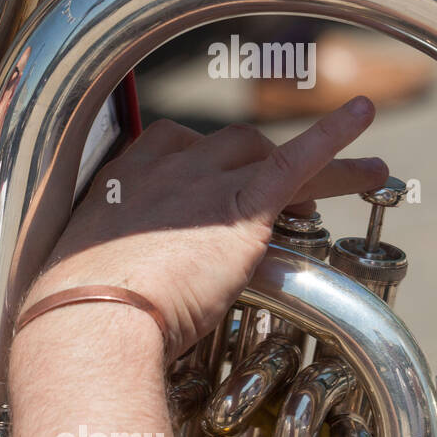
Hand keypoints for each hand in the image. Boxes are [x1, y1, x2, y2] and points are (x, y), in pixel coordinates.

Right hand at [25, 97, 388, 358]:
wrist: (89, 320)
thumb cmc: (74, 313)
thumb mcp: (78, 274)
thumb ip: (106, 269)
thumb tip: (107, 297)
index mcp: (119, 182)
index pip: (169, 143)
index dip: (199, 157)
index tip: (211, 178)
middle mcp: (162, 171)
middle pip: (224, 145)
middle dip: (256, 163)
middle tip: (282, 198)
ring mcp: (201, 184)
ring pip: (265, 153)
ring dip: (310, 162)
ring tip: (356, 174)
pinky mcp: (238, 210)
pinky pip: (294, 162)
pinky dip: (332, 138)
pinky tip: (362, 117)